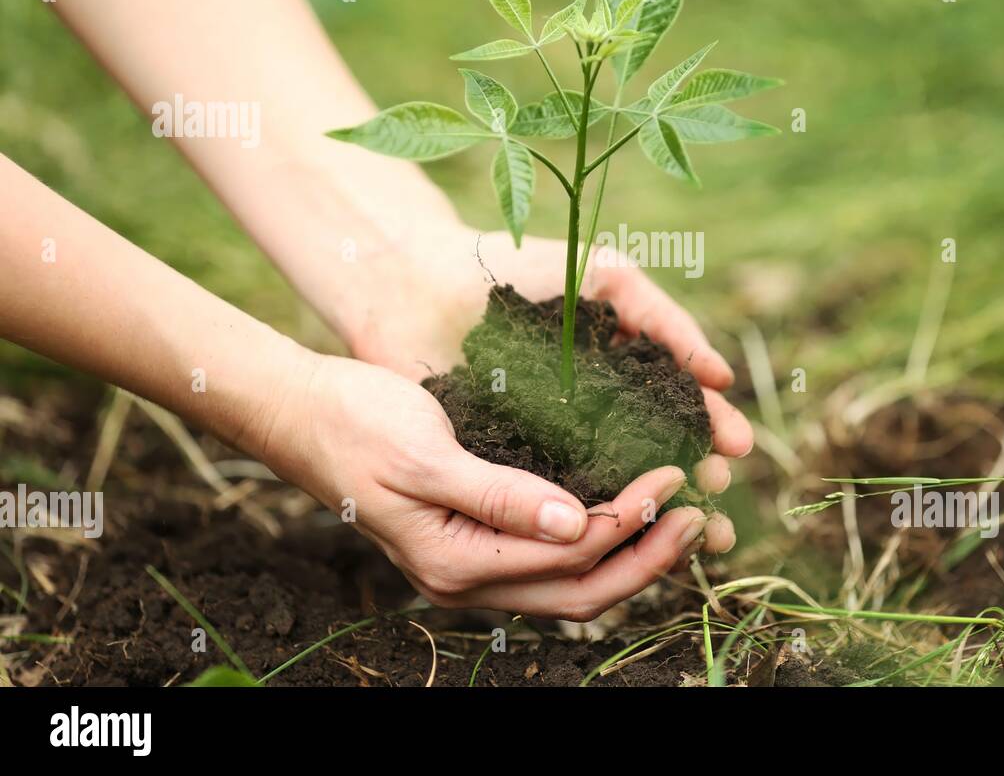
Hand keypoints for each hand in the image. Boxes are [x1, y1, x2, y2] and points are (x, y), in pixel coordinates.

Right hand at [266, 352, 725, 619]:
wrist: (303, 414)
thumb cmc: (358, 425)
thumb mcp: (428, 457)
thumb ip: (501, 496)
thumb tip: (577, 525)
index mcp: (456, 564)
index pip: (568, 560)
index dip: (629, 523)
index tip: (671, 477)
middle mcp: (468, 579)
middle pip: (581, 592)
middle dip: (646, 557)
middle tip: (698, 513)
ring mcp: (472, 564)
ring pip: (570, 583)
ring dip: (629, 555)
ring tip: (679, 517)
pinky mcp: (476, 539)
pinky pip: (550, 559)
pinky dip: (596, 541)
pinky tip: (625, 510)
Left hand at [343, 221, 751, 551]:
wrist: (417, 279)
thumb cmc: (514, 268)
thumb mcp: (605, 278)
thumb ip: (664, 320)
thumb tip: (723, 378)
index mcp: (621, 371)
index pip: (679, 408)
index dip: (711, 430)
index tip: (737, 450)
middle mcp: (593, 414)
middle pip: (656, 458)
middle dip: (694, 487)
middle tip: (719, 506)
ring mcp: (551, 443)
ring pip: (611, 489)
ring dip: (652, 517)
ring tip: (688, 539)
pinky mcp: (507, 466)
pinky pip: (552, 500)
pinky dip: (583, 522)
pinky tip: (612, 536)